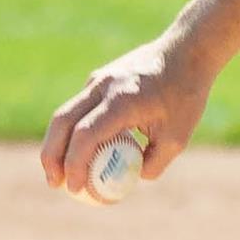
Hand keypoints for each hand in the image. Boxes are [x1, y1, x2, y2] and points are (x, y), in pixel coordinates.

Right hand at [40, 38, 211, 197]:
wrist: (188, 50)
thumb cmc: (186, 94)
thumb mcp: (178, 137)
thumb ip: (154, 162)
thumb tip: (132, 178)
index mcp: (122, 100)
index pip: (86, 135)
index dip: (75, 164)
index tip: (75, 189)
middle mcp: (103, 86)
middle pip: (62, 122)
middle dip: (52, 156)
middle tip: (54, 184)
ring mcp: (98, 79)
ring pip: (65, 113)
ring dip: (57, 144)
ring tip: (60, 172)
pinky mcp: (99, 78)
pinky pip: (79, 107)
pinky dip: (72, 130)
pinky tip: (80, 150)